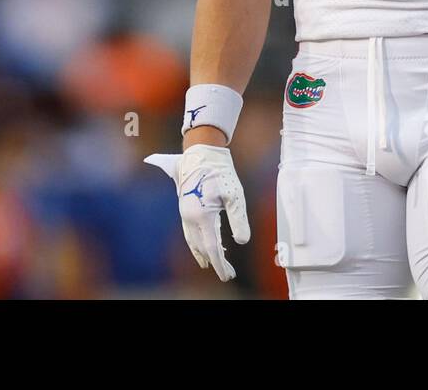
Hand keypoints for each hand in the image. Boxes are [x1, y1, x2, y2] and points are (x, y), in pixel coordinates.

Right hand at [145, 144, 249, 280]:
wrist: (200, 152)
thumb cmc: (220, 171)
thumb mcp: (234, 195)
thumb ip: (238, 219)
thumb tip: (242, 241)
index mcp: (201, 216)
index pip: (212, 247)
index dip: (220, 264)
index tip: (228, 276)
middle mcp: (189, 217)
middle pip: (202, 247)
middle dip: (215, 261)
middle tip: (228, 273)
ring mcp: (185, 213)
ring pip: (193, 241)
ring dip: (204, 254)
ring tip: (213, 264)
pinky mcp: (185, 207)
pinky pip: (190, 232)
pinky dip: (198, 242)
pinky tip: (205, 244)